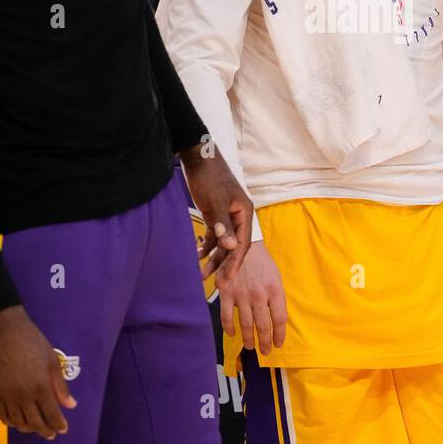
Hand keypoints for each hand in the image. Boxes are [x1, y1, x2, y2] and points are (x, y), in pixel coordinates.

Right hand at [0, 306, 75, 439]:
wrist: (5, 331)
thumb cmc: (33, 342)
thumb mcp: (52, 361)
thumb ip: (60, 386)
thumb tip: (71, 405)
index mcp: (40, 386)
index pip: (51, 414)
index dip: (58, 425)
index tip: (62, 429)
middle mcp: (23, 395)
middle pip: (34, 422)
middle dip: (45, 430)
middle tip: (50, 434)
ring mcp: (6, 395)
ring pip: (17, 421)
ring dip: (27, 428)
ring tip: (34, 428)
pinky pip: (1, 414)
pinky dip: (9, 422)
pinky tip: (15, 422)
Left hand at [181, 145, 252, 279]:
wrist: (198, 158)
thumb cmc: (210, 178)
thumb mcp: (216, 202)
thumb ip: (223, 225)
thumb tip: (230, 247)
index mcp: (244, 213)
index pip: (243, 243)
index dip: (235, 262)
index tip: (227, 279)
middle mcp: (238, 217)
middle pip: (233, 246)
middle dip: (224, 264)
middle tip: (217, 284)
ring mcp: (225, 217)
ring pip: (222, 243)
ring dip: (213, 258)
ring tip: (202, 274)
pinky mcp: (214, 215)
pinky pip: (213, 236)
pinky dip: (206, 246)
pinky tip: (197, 256)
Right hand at [218, 241, 287, 354]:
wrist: (243, 244)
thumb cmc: (263, 263)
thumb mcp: (276, 278)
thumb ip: (276, 298)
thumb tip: (278, 321)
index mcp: (274, 290)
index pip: (279, 319)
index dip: (279, 335)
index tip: (279, 344)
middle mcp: (259, 295)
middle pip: (263, 326)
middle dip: (265, 342)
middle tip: (265, 351)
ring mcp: (242, 295)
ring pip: (246, 325)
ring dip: (249, 339)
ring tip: (250, 346)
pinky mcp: (226, 293)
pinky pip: (227, 316)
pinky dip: (229, 328)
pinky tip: (233, 333)